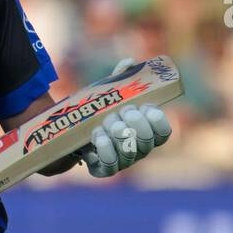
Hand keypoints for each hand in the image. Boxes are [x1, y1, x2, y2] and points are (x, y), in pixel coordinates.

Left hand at [76, 57, 172, 176]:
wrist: (69, 133)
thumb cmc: (96, 112)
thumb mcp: (108, 94)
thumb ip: (121, 80)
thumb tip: (130, 62)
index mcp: (145, 132)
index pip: (163, 132)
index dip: (157, 120)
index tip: (145, 106)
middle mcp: (138, 150)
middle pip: (146, 140)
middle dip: (134, 122)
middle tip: (122, 111)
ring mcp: (122, 161)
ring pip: (128, 151)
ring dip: (117, 132)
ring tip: (105, 121)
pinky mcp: (104, 170)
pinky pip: (110, 164)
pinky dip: (104, 147)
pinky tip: (97, 135)